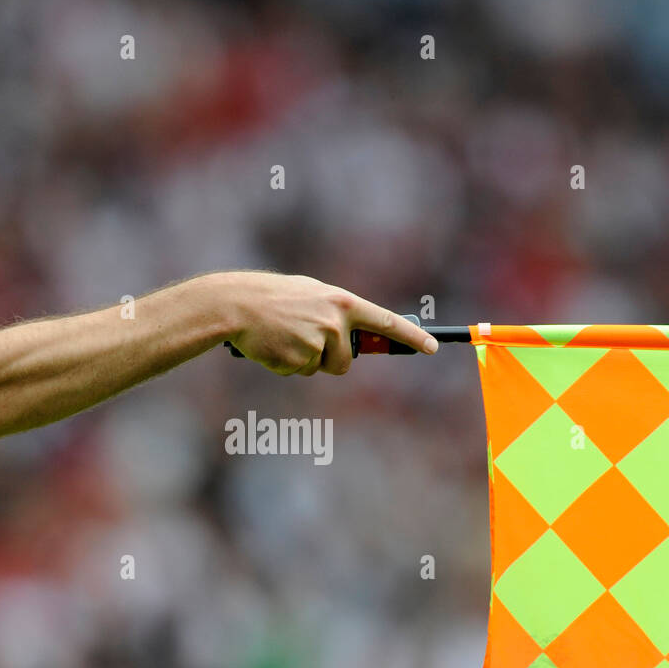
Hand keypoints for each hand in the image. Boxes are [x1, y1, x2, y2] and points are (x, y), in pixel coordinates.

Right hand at [205, 271, 438, 374]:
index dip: (411, 337)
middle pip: (346, 361)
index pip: (385, 322)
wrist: (236, 304)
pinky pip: (300, 373)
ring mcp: (318, 342)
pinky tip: (273, 345)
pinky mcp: (298, 359)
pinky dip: (286, 364)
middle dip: (327, 359)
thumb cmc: (273, 297)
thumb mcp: (312, 294)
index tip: (432, 348)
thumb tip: (359, 333)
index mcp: (342, 302)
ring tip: (284, 338)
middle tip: (302, 338)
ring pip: (321, 369)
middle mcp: (335, 322)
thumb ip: (337, 312)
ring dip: (305, 362)